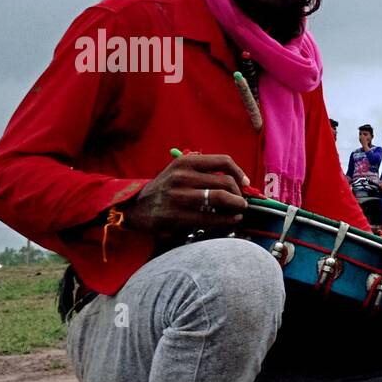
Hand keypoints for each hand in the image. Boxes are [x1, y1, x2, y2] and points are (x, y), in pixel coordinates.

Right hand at [123, 153, 249, 237]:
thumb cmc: (166, 189)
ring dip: (236, 206)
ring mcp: (179, 196)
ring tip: (240, 210)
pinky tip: (231, 220)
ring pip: (220, 198)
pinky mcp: (177, 216)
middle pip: (225, 182)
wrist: (136, 207)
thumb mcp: (179, 171)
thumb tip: (238, 180)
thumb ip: (204, 171)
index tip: (245, 183)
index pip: (223, 161)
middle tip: (243, 201)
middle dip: (240, 194)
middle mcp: (182, 176)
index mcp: (185, 162)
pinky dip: (226, 219)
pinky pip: (210, 217)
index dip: (239, 173)